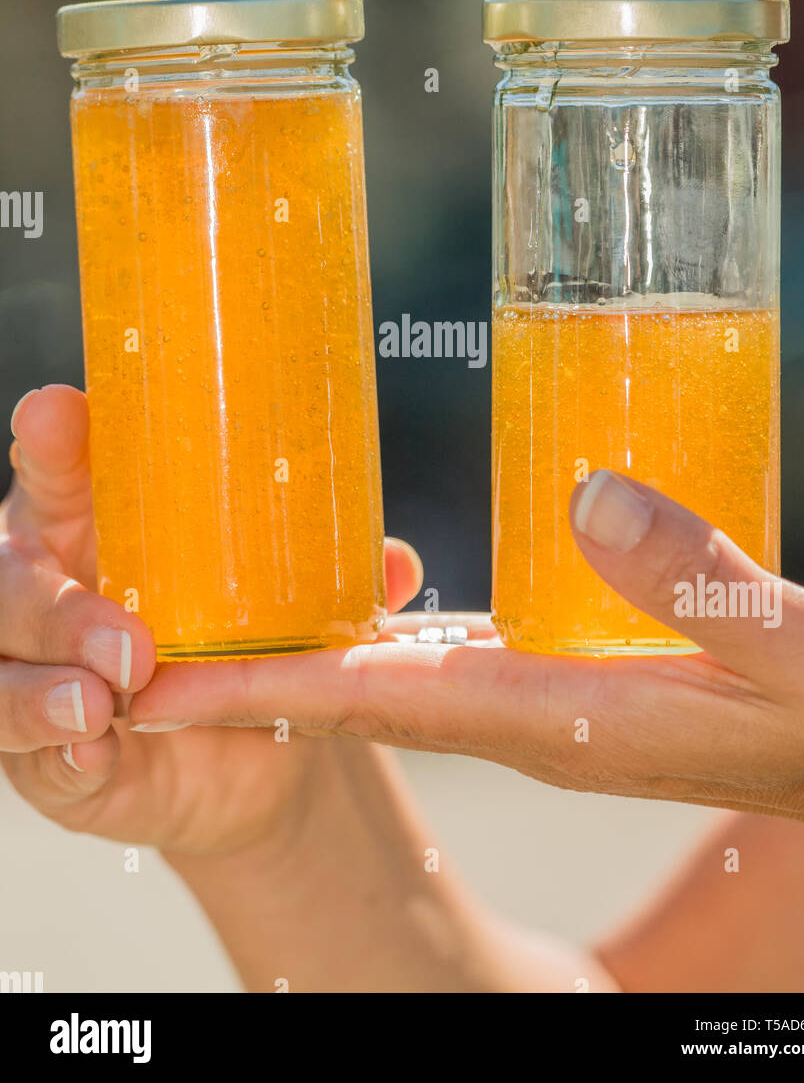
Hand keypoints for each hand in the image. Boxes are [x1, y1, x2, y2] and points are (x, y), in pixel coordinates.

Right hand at [0, 385, 421, 856]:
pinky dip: (56, 752)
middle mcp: (48, 587)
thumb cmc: (248, 644)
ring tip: (100, 707)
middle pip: (11, 578)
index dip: (49, 438)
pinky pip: (23, 754)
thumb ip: (329, 580)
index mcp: (95, 522)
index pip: (57, 467)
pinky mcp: (37, 755)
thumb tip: (398, 565)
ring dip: (41, 690)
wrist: (245, 759)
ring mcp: (28, 671)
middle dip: (58, 609)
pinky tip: (92, 753)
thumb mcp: (282, 603)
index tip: (56, 412)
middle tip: (132, 645)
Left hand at [131, 469, 803, 840]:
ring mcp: (548, 699)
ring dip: (301, 652)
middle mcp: (533, 716)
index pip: (382, 706)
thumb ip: (701, 579)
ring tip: (217, 608)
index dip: (265, 692)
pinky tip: (360, 593)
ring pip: (395, 676)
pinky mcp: (572, 671)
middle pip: (360, 696)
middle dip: (249, 678)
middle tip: (144, 636)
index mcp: (563, 721)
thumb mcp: (799, 644)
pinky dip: (380, 631)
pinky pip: (447, 653)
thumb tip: (586, 496)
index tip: (159, 686)